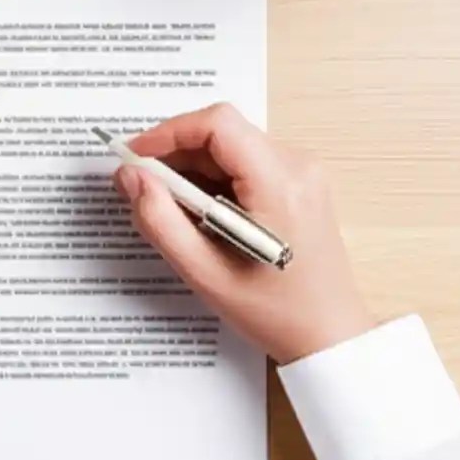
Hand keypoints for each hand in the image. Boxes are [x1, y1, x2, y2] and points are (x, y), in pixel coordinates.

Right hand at [113, 104, 374, 363]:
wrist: (329, 334)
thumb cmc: (274, 311)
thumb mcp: (205, 273)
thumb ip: (160, 220)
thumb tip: (130, 177)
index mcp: (279, 184)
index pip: (217, 125)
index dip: (168, 132)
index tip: (134, 156)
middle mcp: (297, 166)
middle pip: (222, 133)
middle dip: (176, 155)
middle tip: (145, 190)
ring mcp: (302, 172)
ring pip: (230, 147)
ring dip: (194, 169)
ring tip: (176, 213)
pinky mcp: (298, 183)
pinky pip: (245, 163)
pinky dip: (214, 179)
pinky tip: (203, 216)